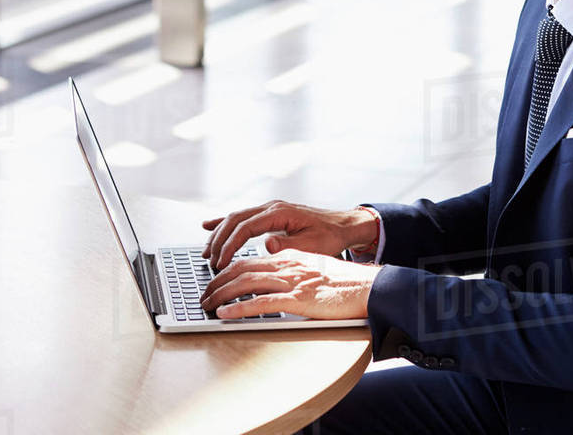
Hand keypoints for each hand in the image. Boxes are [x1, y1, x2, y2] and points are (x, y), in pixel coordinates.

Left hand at [199, 250, 380, 319]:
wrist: (370, 287)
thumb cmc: (347, 283)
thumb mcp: (316, 270)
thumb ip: (295, 271)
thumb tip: (278, 280)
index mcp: (292, 257)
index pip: (251, 259)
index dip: (228, 269)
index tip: (214, 279)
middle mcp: (288, 265)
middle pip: (242, 268)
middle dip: (217, 281)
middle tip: (203, 294)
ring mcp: (293, 281)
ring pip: (247, 283)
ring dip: (221, 294)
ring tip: (206, 304)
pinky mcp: (299, 299)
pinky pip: (262, 302)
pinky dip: (239, 308)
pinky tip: (225, 315)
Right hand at [201, 200, 377, 269]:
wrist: (343, 225)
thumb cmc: (330, 236)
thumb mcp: (311, 244)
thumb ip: (288, 245)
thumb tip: (266, 244)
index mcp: (280, 213)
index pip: (245, 227)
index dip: (229, 245)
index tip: (220, 262)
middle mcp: (272, 207)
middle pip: (235, 220)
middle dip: (219, 240)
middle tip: (209, 261)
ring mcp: (270, 209)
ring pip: (236, 217)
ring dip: (219, 233)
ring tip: (206, 252)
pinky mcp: (271, 215)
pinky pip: (242, 217)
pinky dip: (224, 223)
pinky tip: (209, 226)